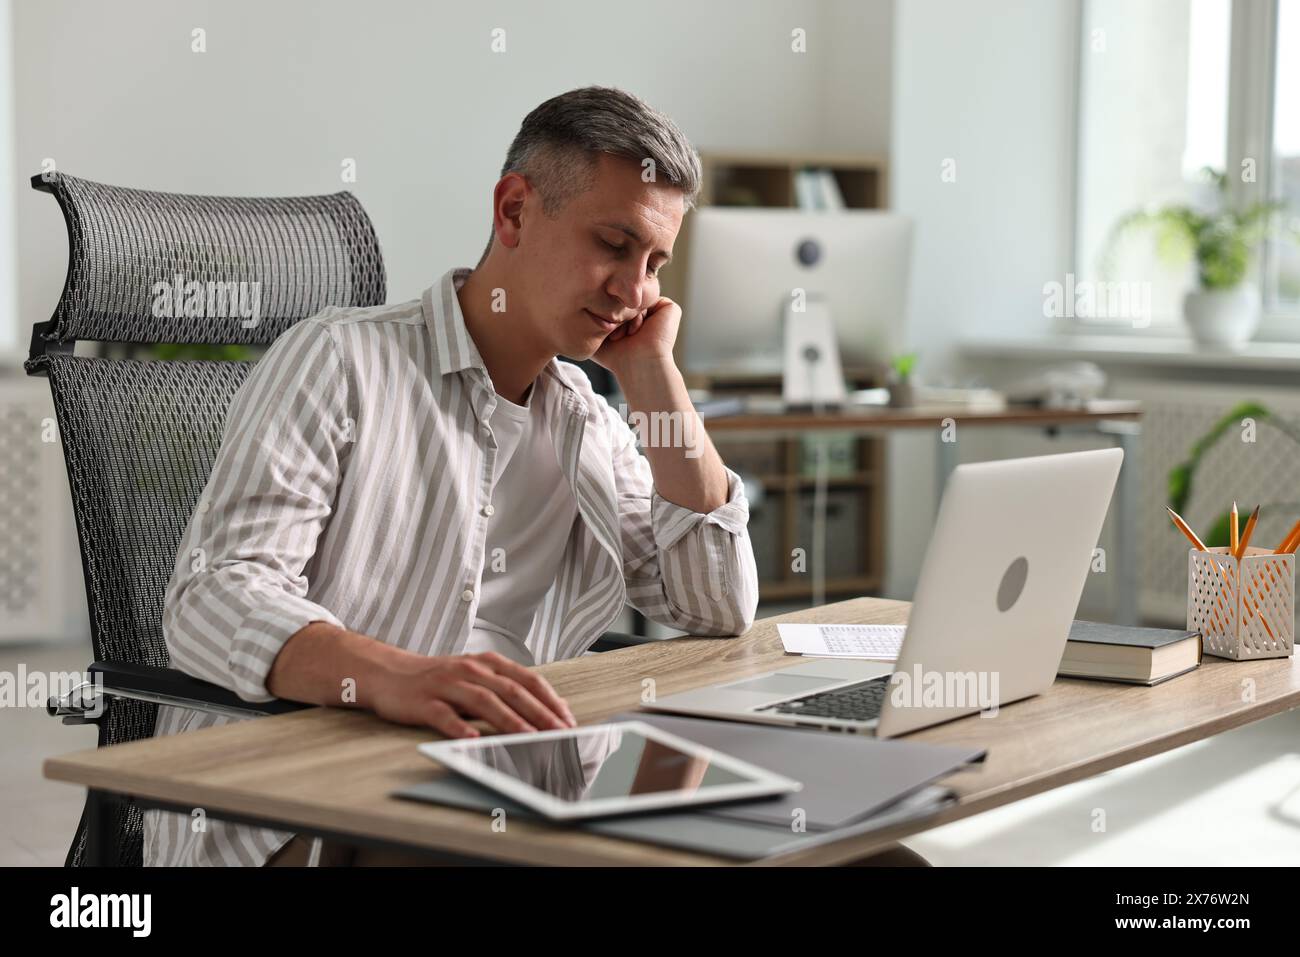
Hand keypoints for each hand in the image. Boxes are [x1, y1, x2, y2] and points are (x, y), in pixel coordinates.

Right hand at [372, 652, 576, 737]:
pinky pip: (444, 716)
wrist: (388, 673)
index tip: (568, 718)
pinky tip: (474, 740)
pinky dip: (460, 728)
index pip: (526, 680)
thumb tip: (541, 709)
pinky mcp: (424, 702)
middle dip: (539, 712)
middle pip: (511, 691)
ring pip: (483, 702)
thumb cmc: (437, 679)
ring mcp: (447, 685)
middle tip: (559, 732)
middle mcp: (470, 670)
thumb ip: (503, 689)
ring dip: (509, 720)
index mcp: (487, 664)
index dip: (549, 699)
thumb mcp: (474, 677)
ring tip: (529, 738)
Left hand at [592, 296, 680, 375]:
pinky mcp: (670, 307)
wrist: (638, 366)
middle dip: (617, 312)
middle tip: (616, 335)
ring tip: (626, 335)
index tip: (607, 334)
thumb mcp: (596, 333)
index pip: (616, 300)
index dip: (608, 313)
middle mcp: (646, 311)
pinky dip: (642, 311)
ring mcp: (659, 308)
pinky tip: (639, 328)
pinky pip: (650, 298)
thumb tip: (574, 304)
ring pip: (636, 298)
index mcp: (632, 316)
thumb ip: (587, 318)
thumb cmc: (616, 357)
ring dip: (628, 314)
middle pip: (625, 297)